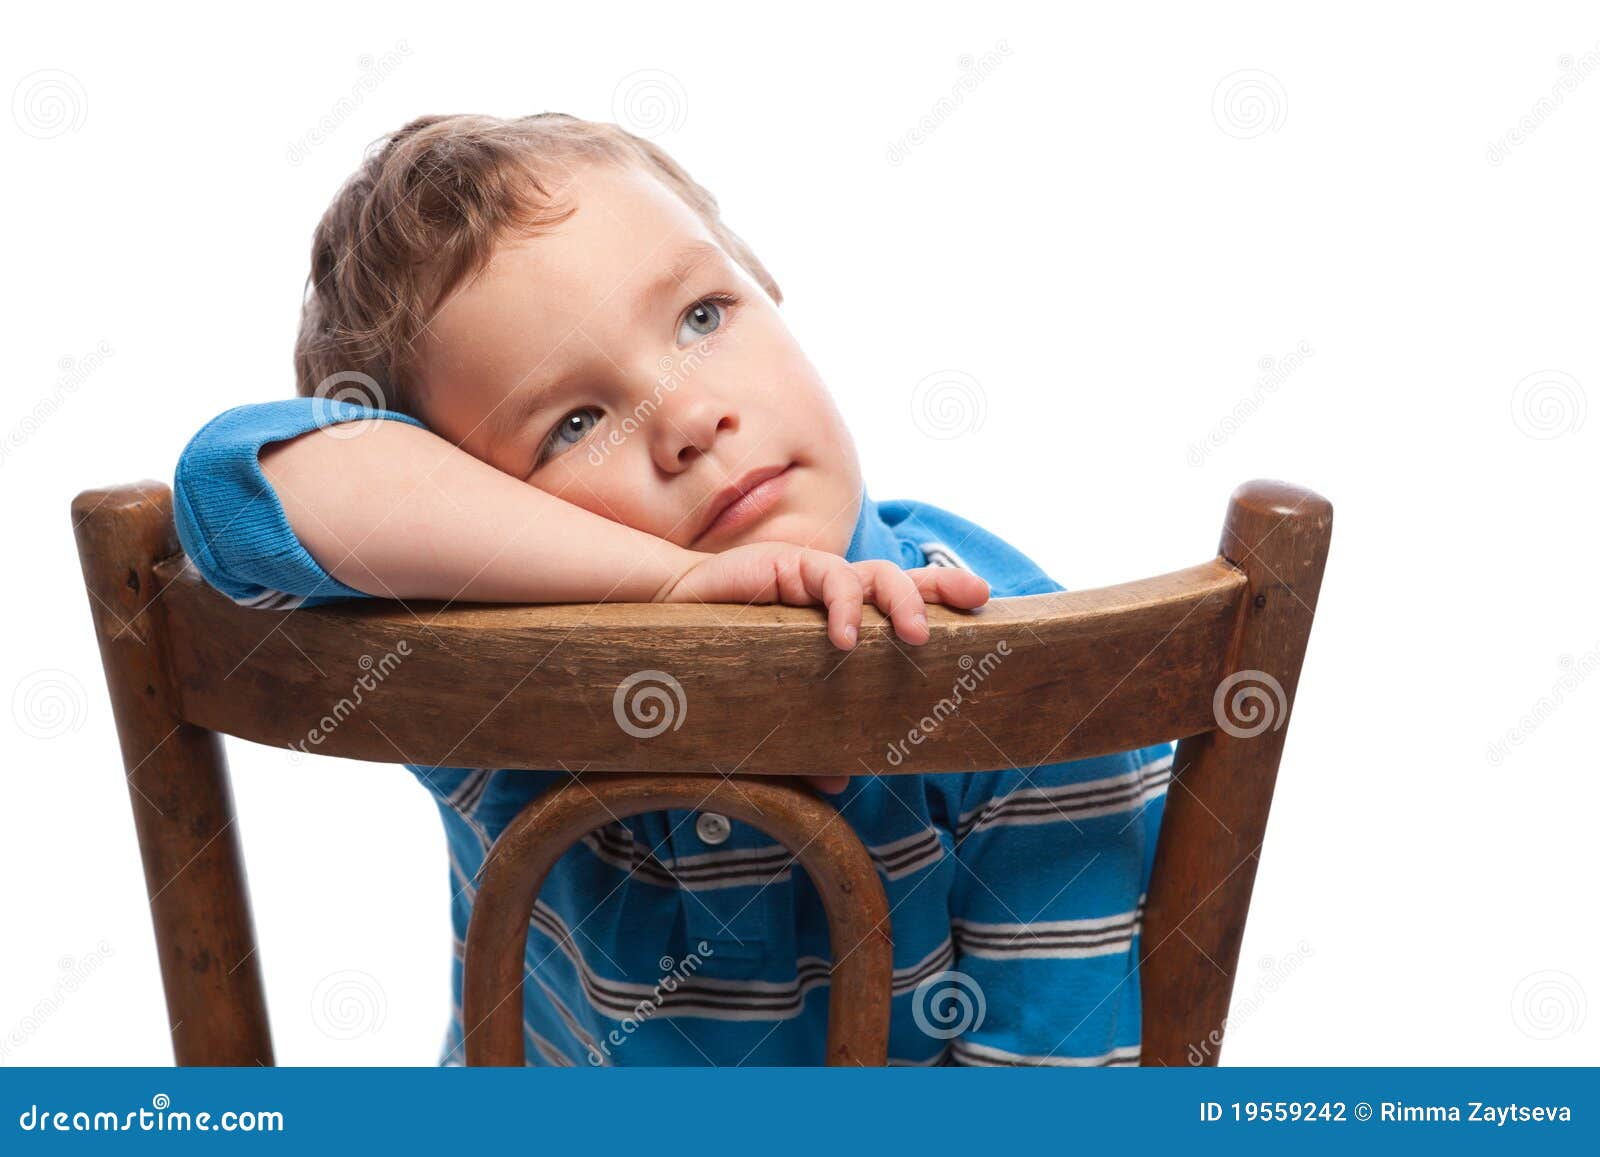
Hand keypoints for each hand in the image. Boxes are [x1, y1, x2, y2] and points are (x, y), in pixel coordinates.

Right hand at [655, 542, 989, 796]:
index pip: (902, 599)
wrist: (662, 625)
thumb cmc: (721, 664)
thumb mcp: (770, 710)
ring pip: (874, 574)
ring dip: (900, 602)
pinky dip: (843, 605)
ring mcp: (812, 575)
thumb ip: (803, 745)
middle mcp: (833, 590)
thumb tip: (840, 781)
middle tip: (967, 616)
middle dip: (939, 592)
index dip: (943, 596)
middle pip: (901, 580)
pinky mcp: (785, 564)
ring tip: (914, 639)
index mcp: (840, 615)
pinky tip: (844, 640)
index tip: (983, 603)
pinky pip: (828, 576)